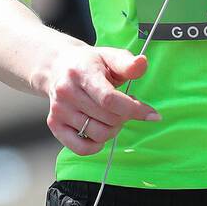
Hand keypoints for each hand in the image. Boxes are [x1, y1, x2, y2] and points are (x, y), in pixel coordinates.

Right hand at [41, 42, 160, 152]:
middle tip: (124, 109)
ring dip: (113, 130)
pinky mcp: (54, 124)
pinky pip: (81, 148)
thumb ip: (128, 63)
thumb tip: (142, 63)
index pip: (109, 99)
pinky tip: (99, 131)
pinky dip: (96, 145)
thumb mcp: (110, 56)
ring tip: (111, 117)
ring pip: (98, 134)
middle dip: (125, 117)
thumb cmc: (92, 64)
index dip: (134, 110)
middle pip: (107, 119)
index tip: (152, 114)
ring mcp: (58, 110)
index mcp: (82, 72)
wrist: (59, 67)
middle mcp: (66, 92)